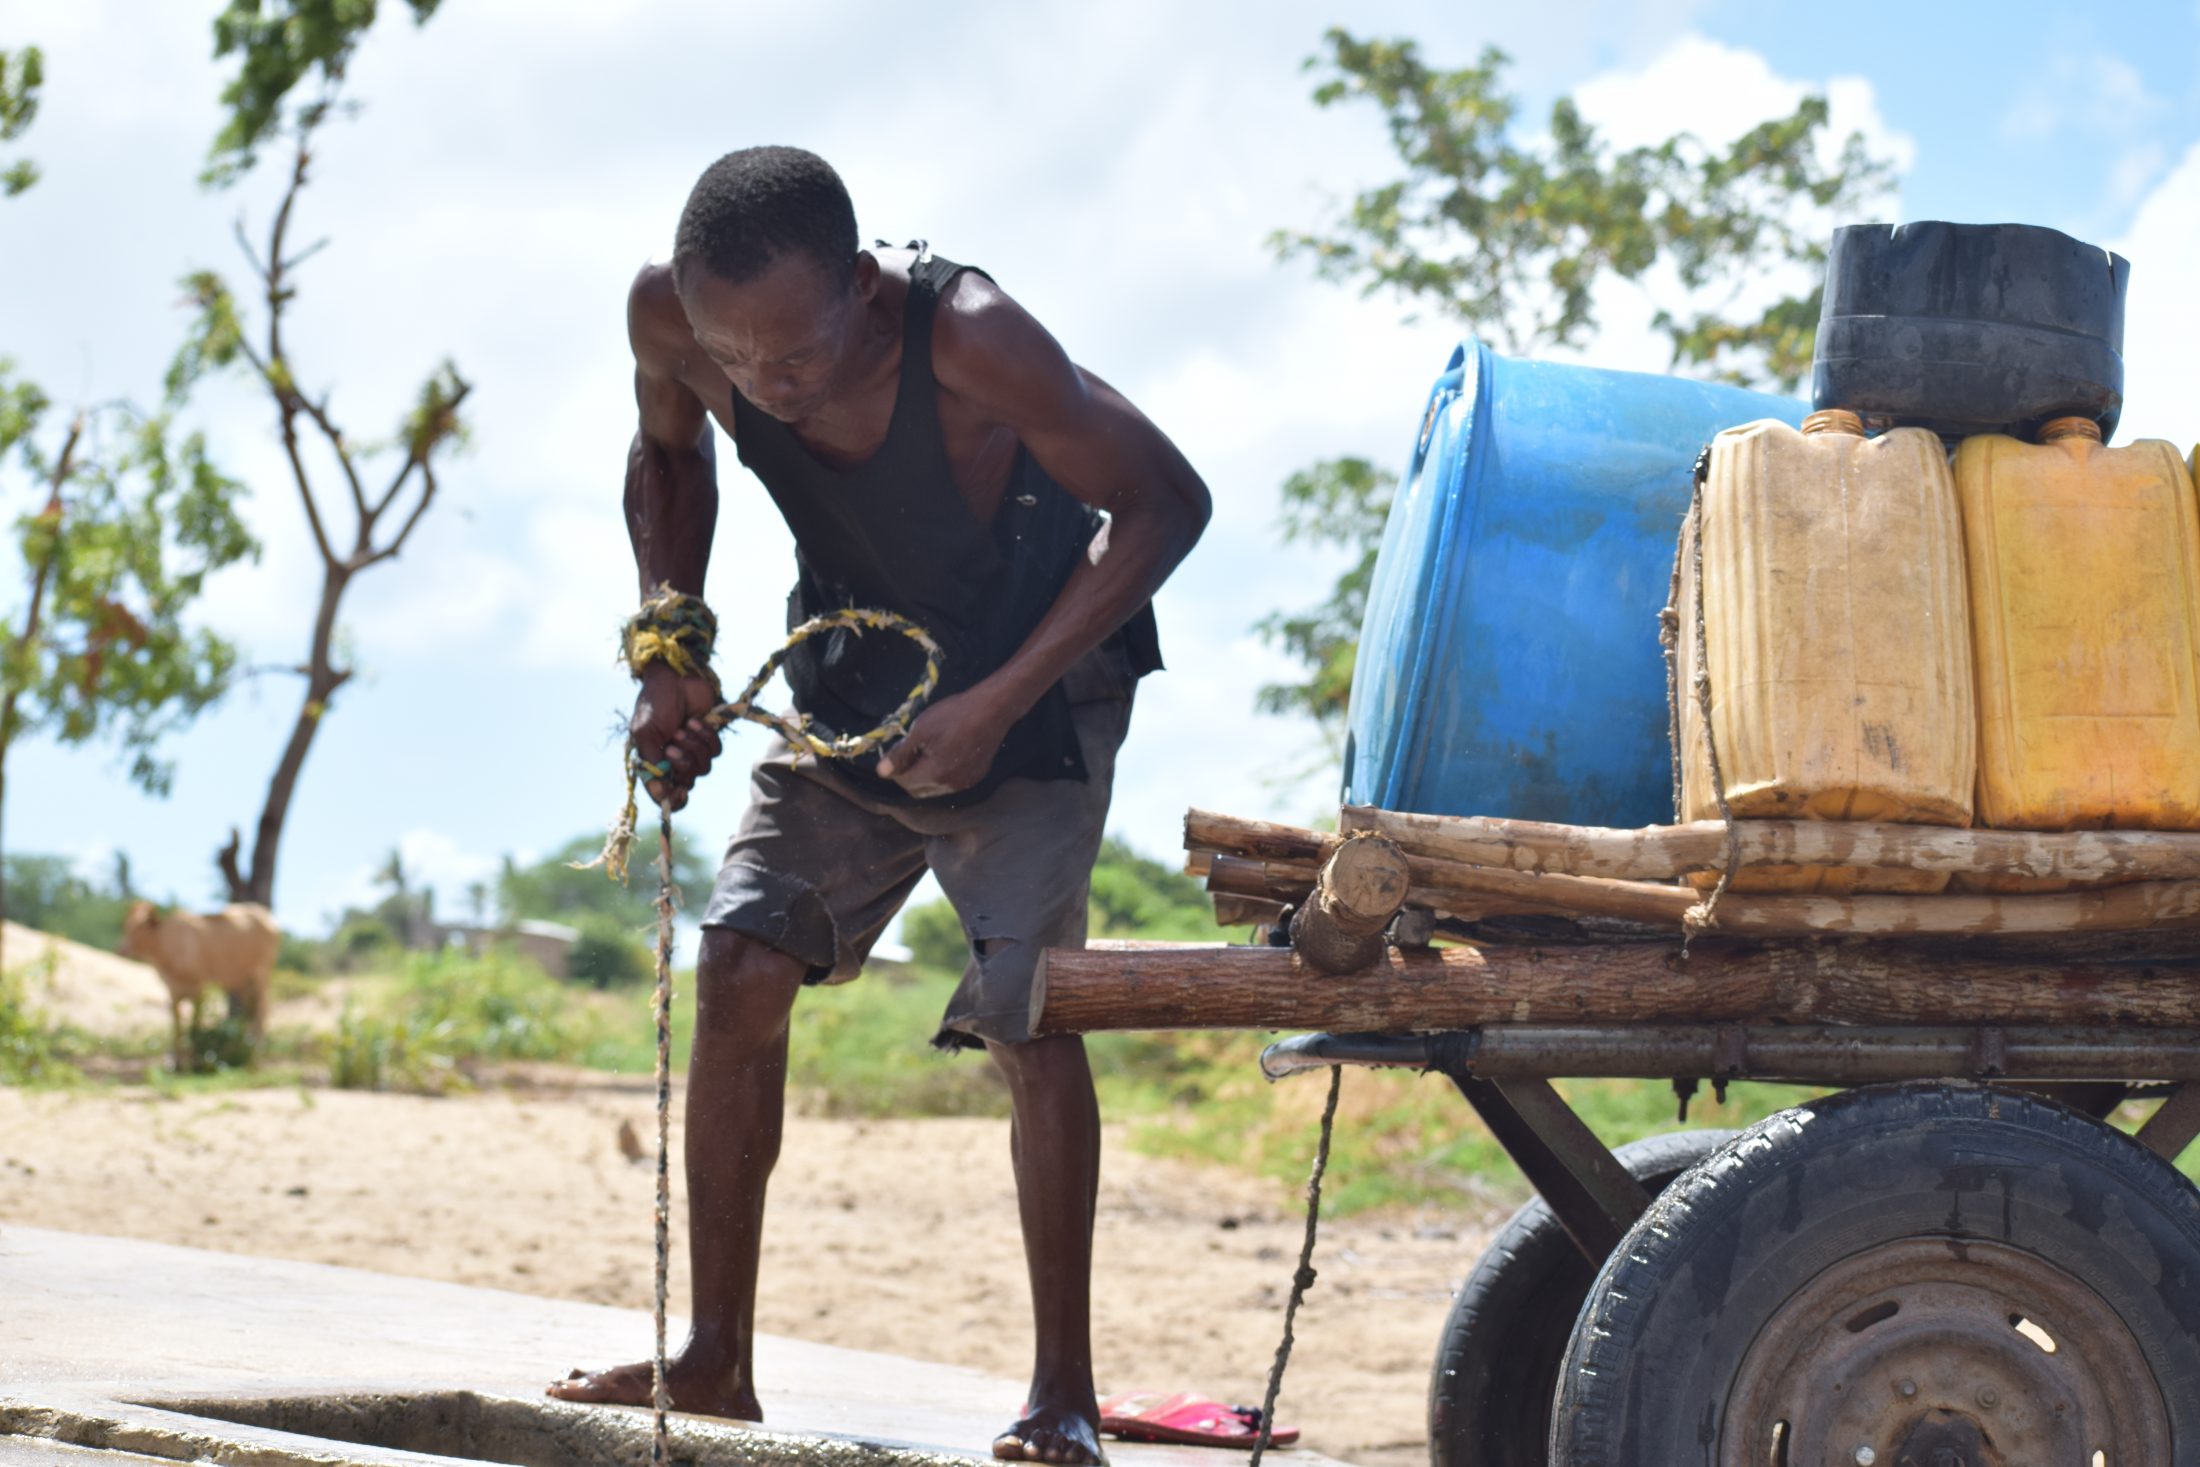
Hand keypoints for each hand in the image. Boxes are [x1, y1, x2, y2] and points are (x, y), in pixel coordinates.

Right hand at [631, 663, 722, 811]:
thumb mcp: (645, 732)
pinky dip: (707, 736)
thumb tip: (660, 793)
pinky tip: (696, 721)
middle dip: (683, 763)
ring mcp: (693, 749)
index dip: (673, 800)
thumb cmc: (655, 702)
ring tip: (684, 727)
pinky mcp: (710, 737)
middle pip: (688, 782)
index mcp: (654, 762)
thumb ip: (651, 762)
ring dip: (695, 746)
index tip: (679, 792)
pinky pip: (716, 751)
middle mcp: (674, 760)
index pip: (665, 795)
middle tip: (673, 743)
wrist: (676, 677)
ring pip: (704, 768)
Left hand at [875, 687, 1016, 797]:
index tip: (896, 751)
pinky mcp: (976, 776)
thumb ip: (900, 754)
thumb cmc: (954, 715)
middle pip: (918, 790)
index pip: (904, 783)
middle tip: (910, 752)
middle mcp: (950, 786)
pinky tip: (946, 753)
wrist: (993, 709)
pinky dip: (942, 774)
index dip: (895, 769)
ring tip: (928, 750)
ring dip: (925, 776)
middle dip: (909, 776)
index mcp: (934, 775)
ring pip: (935, 788)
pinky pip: (951, 782)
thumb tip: (881, 772)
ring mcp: (966, 783)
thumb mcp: (921, 730)